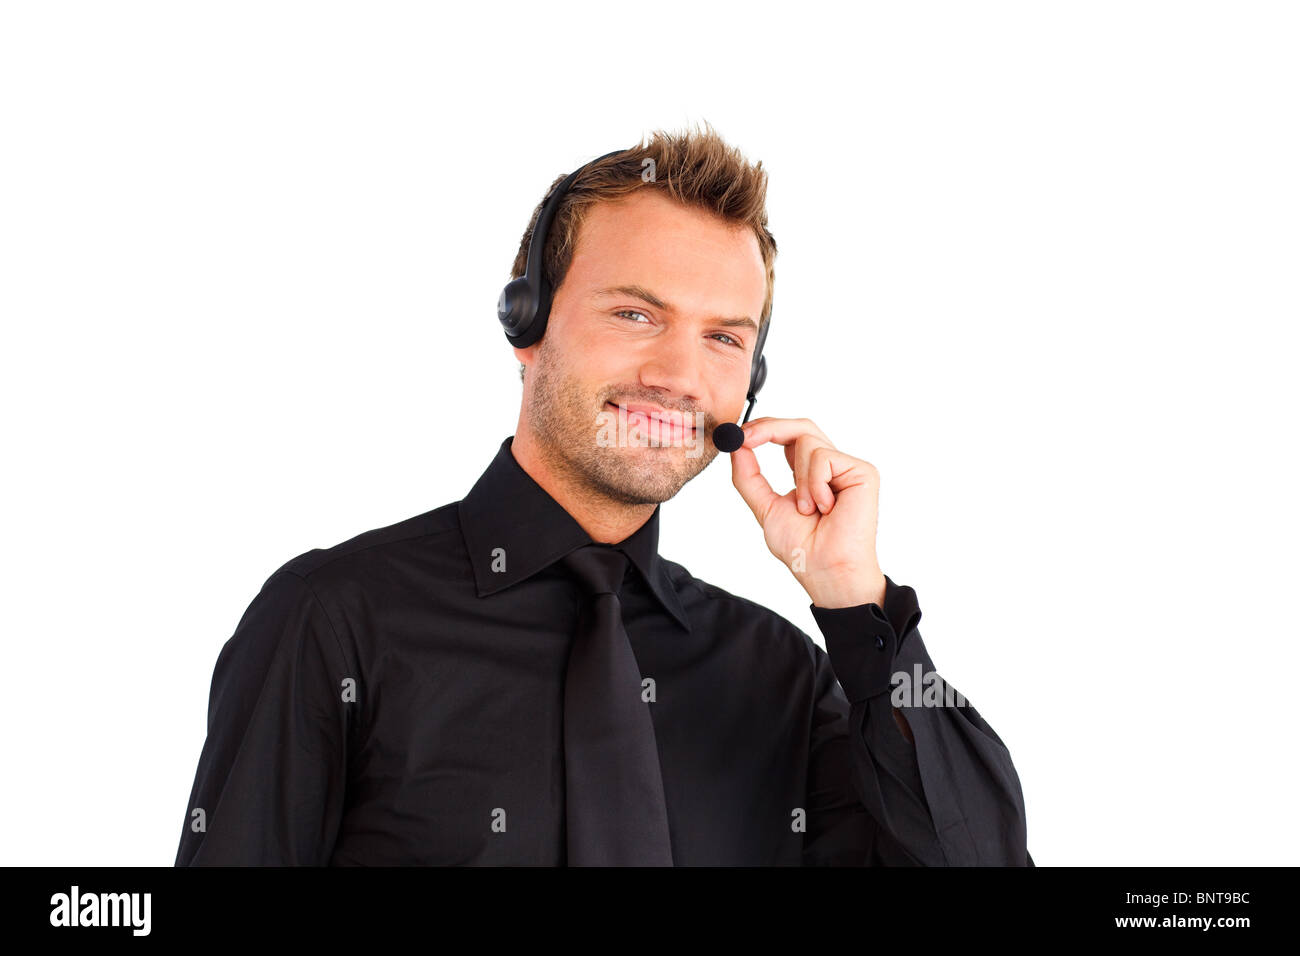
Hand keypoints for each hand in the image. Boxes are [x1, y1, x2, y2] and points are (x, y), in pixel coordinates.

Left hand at [728, 416, 886, 608]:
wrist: (824, 569)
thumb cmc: (802, 548)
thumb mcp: (765, 507)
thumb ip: (749, 477)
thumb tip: (736, 447)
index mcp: (809, 474)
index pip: (788, 437)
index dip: (764, 430)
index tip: (739, 436)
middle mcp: (830, 467)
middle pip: (801, 426)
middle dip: (770, 428)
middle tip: (746, 438)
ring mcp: (847, 468)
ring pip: (808, 440)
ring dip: (799, 479)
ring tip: (808, 509)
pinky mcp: (862, 472)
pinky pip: (824, 457)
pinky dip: (814, 484)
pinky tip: (826, 508)